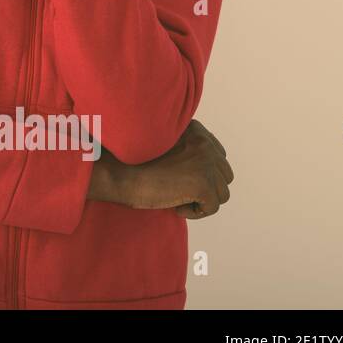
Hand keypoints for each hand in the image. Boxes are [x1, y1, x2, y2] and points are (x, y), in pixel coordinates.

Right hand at [110, 120, 235, 218]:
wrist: (118, 174)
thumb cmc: (134, 163)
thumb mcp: (165, 146)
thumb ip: (187, 149)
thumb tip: (206, 170)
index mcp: (196, 130)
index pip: (218, 156)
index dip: (202, 174)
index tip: (179, 179)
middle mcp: (205, 144)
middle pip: (224, 175)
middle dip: (205, 188)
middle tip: (177, 190)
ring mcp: (205, 163)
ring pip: (222, 193)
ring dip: (200, 200)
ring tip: (175, 197)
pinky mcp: (203, 184)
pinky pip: (212, 207)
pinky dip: (194, 212)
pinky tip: (175, 206)